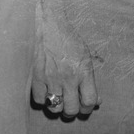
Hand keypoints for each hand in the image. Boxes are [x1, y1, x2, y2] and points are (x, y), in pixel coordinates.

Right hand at [32, 0, 99, 117]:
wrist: (48, 23)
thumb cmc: (67, 37)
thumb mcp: (85, 55)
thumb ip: (90, 79)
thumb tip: (97, 101)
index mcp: (84, 70)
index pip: (89, 101)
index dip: (88, 108)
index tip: (85, 107)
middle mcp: (69, 77)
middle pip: (71, 109)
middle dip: (72, 110)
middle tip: (70, 105)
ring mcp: (52, 78)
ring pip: (55, 107)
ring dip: (57, 107)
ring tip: (58, 99)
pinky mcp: (36, 76)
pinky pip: (40, 100)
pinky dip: (43, 99)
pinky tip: (45, 91)